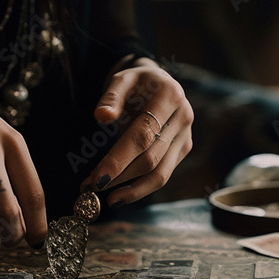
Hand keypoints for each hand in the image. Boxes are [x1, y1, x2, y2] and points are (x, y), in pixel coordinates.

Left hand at [80, 62, 193, 205]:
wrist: (160, 82)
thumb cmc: (137, 84)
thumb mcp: (122, 79)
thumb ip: (111, 97)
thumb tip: (101, 116)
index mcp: (169, 96)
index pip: (142, 135)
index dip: (119, 160)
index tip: (97, 179)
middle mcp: (183, 117)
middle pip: (151, 158)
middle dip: (120, 177)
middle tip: (92, 188)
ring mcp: (186, 136)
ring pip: (161, 173)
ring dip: (132, 190)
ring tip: (108, 199)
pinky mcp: (183, 149)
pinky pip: (163, 174)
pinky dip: (141, 187)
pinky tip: (122, 193)